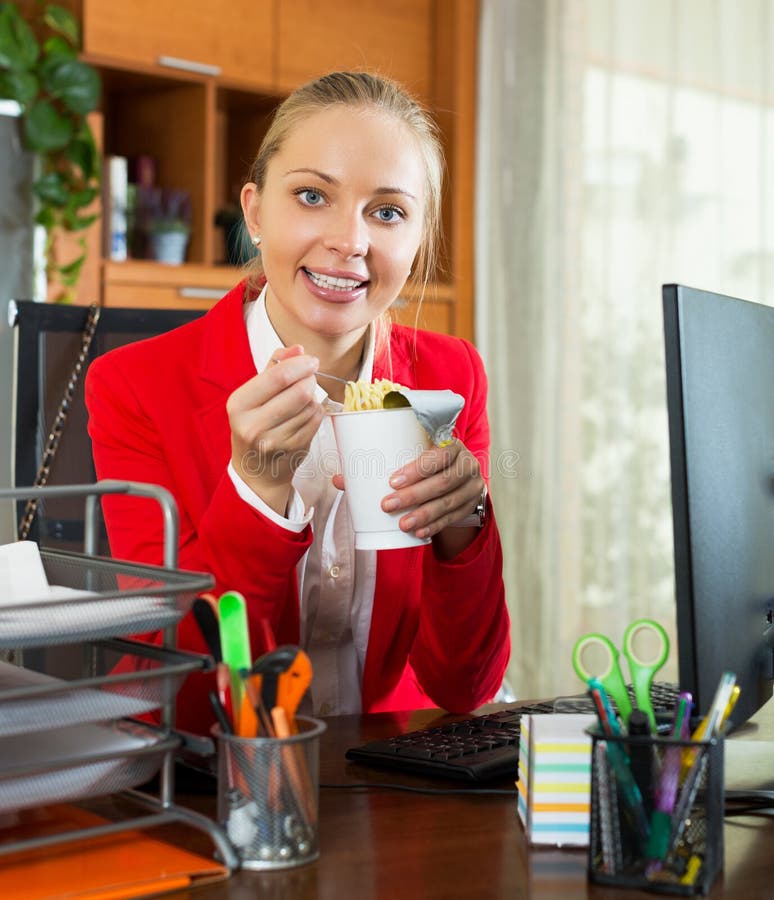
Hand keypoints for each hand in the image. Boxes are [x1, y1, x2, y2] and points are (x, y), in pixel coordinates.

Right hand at [227, 345, 322, 513]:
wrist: (256, 470)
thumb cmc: (254, 424)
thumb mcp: (253, 394)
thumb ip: (274, 367)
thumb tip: (298, 349)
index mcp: (239, 405)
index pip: (277, 377)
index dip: (299, 364)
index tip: (310, 360)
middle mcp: (253, 425)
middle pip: (300, 391)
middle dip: (309, 379)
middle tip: (309, 377)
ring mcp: (275, 440)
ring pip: (311, 405)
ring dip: (312, 397)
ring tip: (301, 399)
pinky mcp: (294, 449)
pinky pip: (316, 419)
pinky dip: (316, 411)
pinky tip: (305, 414)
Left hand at [378, 439, 484, 545]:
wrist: (460, 471)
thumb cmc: (431, 459)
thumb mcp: (421, 450)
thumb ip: (393, 457)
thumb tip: (346, 477)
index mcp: (454, 445)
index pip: (440, 455)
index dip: (417, 469)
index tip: (393, 481)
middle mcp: (468, 464)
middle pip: (442, 482)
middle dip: (413, 495)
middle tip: (388, 505)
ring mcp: (473, 486)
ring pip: (448, 502)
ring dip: (424, 515)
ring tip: (403, 524)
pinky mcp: (472, 505)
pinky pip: (453, 517)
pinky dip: (435, 525)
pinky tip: (420, 532)